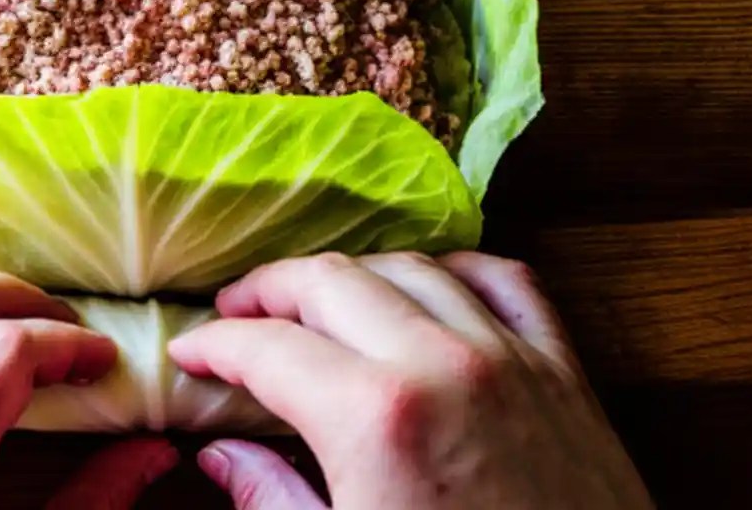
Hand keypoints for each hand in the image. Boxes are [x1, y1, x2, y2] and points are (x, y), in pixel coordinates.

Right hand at [169, 252, 653, 509]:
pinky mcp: (562, 373)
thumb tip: (223, 455)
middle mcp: (441, 364)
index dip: (214, 344)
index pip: (267, 346)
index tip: (189, 352)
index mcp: (376, 418)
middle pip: (330, 281)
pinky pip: (506, 281)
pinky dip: (456, 269)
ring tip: (316, 300)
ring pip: (411, 266)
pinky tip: (427, 284)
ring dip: (351, 274)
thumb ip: (272, 499)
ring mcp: (509, 359)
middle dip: (269, 289)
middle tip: (236, 313)